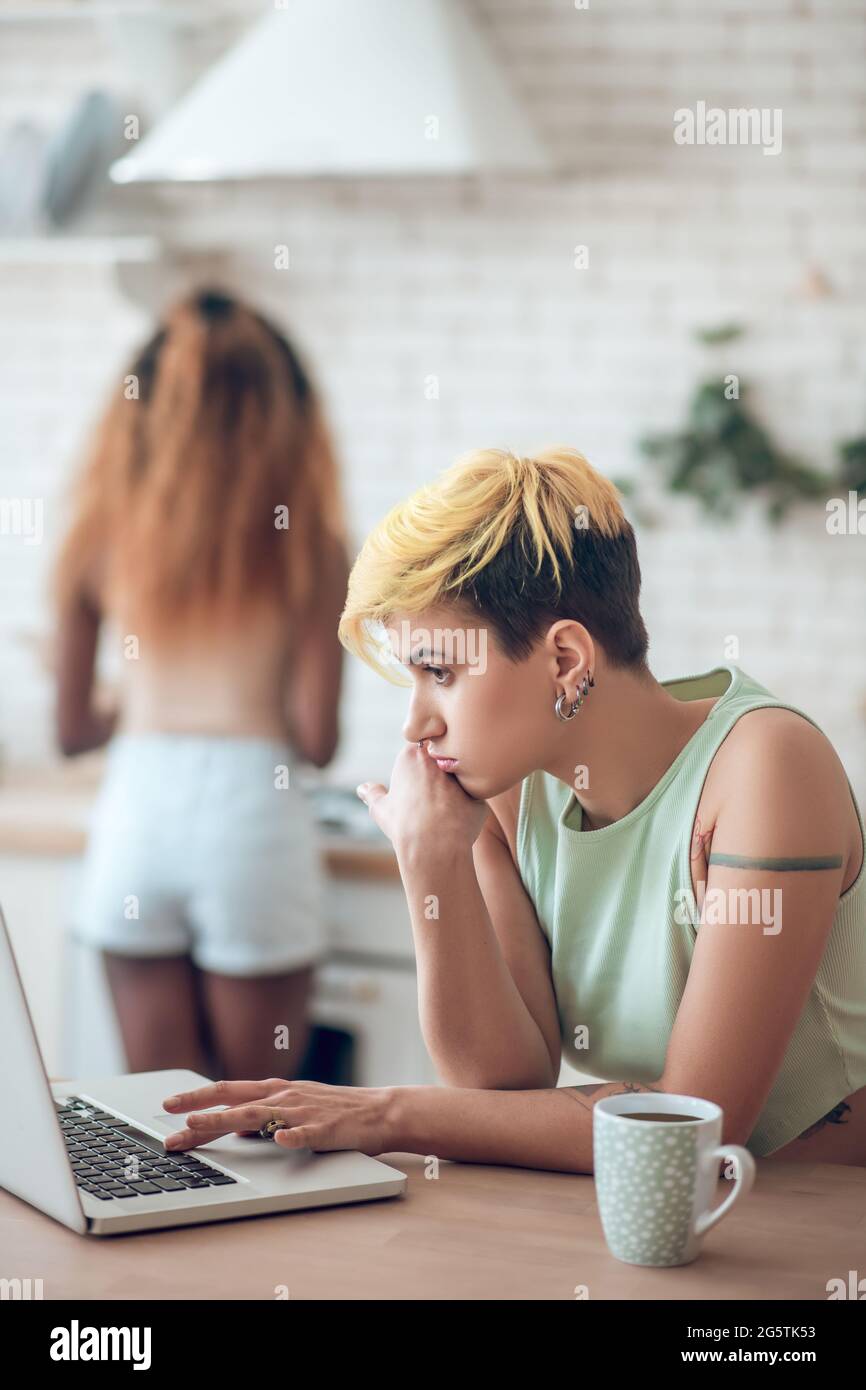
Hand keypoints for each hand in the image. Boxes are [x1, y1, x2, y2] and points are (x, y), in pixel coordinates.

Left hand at [161, 1078, 395, 1156]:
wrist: (382, 1111)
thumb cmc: (338, 1111)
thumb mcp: (295, 1107)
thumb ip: (266, 1114)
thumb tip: (235, 1127)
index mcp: (277, 1090)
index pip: (228, 1091)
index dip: (197, 1098)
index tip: (169, 1107)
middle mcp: (285, 1096)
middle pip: (234, 1098)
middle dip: (197, 1106)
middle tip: (167, 1115)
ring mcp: (304, 1111)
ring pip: (259, 1114)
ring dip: (225, 1119)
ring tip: (199, 1126)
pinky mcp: (326, 1128)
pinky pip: (306, 1133)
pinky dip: (291, 1135)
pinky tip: (279, 1140)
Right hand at [356, 741, 488, 854]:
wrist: (432, 846)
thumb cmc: (403, 826)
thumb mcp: (381, 809)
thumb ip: (373, 794)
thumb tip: (363, 789)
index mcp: (411, 755)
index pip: (418, 749)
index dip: (419, 766)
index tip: (417, 784)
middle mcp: (438, 758)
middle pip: (442, 758)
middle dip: (440, 771)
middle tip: (432, 798)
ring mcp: (460, 773)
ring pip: (461, 775)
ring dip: (457, 787)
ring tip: (446, 811)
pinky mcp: (479, 792)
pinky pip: (475, 796)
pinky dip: (470, 807)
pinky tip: (459, 822)